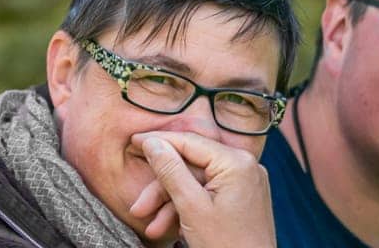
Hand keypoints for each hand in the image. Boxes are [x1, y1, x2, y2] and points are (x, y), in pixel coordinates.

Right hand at [130, 130, 275, 247]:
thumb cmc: (226, 246)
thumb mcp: (191, 208)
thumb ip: (171, 171)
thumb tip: (153, 142)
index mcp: (236, 162)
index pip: (190, 142)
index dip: (159, 141)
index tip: (134, 141)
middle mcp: (244, 166)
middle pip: (192, 167)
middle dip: (162, 189)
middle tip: (138, 208)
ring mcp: (245, 182)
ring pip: (198, 183)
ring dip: (172, 204)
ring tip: (151, 228)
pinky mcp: (242, 198)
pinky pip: (209, 194)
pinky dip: (189, 209)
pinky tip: (171, 230)